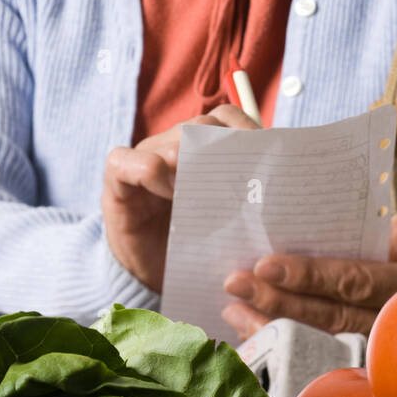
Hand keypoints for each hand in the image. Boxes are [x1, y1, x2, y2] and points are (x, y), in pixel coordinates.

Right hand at [101, 104, 260, 292]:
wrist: (149, 277)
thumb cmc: (194, 245)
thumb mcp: (226, 219)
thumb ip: (245, 194)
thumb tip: (281, 179)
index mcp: (202, 149)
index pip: (227, 118)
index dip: (246, 129)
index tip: (266, 154)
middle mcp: (172, 146)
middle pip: (201, 126)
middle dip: (223, 148)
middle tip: (238, 177)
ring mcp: (143, 159)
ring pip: (170, 138)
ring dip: (190, 158)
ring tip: (203, 186)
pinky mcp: (116, 180)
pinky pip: (123, 160)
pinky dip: (148, 169)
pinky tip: (168, 192)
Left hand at [221, 209, 396, 340]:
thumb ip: (387, 234)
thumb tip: (337, 241)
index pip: (352, 281)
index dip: (308, 276)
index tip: (266, 267)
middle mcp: (394, 321)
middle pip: (328, 316)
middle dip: (277, 303)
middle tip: (236, 286)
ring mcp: (380, 345)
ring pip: (321, 338)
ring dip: (273, 326)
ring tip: (234, 311)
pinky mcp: (365, 354)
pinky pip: (322, 349)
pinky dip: (285, 341)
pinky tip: (252, 332)